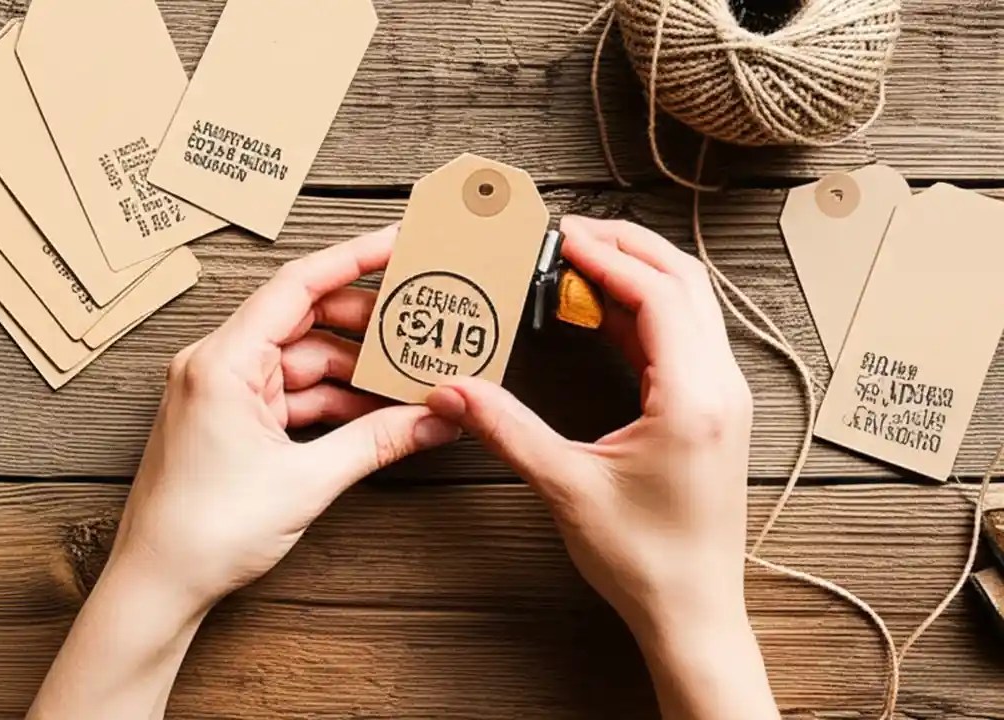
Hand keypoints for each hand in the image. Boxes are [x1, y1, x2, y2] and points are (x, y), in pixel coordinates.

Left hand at [31, 226, 460, 719]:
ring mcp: (221, 394)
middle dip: (366, 324)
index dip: (353, 258)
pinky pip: (290, 395)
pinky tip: (375, 409)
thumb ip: (377, 441)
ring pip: (302, 363)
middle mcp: (216, 366)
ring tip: (409, 374)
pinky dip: (331, 401)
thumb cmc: (206, 532)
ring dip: (354, 370)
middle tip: (421, 320)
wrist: (157, 586)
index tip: (399, 242)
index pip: (297, 285)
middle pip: (303, 321)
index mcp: (222, 361)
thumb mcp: (307, 481)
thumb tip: (435, 418)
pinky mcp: (229, 422)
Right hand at [426, 216, 774, 718]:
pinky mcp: (714, 412)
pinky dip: (645, 311)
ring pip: (691, 305)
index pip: (656, 294)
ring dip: (639, 274)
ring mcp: (724, 398)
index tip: (560, 237)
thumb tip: (453, 391)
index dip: (605, 257)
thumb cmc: (645, 560)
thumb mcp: (566, 488)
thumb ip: (507, 429)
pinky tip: (601, 312)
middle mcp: (720, 388)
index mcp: (693, 399)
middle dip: (627, 247)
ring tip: (580, 263)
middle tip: (569, 233)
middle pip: (684, 282)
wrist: (692, 611)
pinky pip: (685, 337)